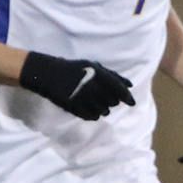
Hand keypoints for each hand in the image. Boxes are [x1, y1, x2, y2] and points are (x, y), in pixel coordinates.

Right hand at [17, 51, 133, 120]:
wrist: (50, 74)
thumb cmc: (74, 69)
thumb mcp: (94, 66)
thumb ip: (113, 75)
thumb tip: (130, 85)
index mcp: (99, 75)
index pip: (120, 89)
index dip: (128, 97)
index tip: (132, 104)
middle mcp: (93, 87)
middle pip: (112, 102)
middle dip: (112, 102)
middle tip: (106, 99)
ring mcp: (83, 98)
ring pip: (103, 111)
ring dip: (103, 110)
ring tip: (96, 104)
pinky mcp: (74, 107)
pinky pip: (91, 116)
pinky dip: (93, 115)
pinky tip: (91, 111)